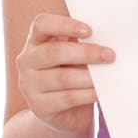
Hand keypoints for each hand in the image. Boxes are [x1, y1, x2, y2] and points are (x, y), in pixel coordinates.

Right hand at [16, 13, 115, 134]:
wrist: (64, 112)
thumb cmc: (72, 72)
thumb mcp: (73, 54)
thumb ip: (81, 42)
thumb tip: (106, 35)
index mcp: (35, 41)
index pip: (41, 24)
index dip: (64, 25)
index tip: (89, 31)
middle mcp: (27, 61)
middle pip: (54, 52)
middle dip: (85, 52)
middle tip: (110, 55)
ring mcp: (29, 85)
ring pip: (62, 78)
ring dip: (89, 76)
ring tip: (108, 74)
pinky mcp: (39, 106)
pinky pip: (66, 98)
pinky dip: (87, 94)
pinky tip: (100, 91)